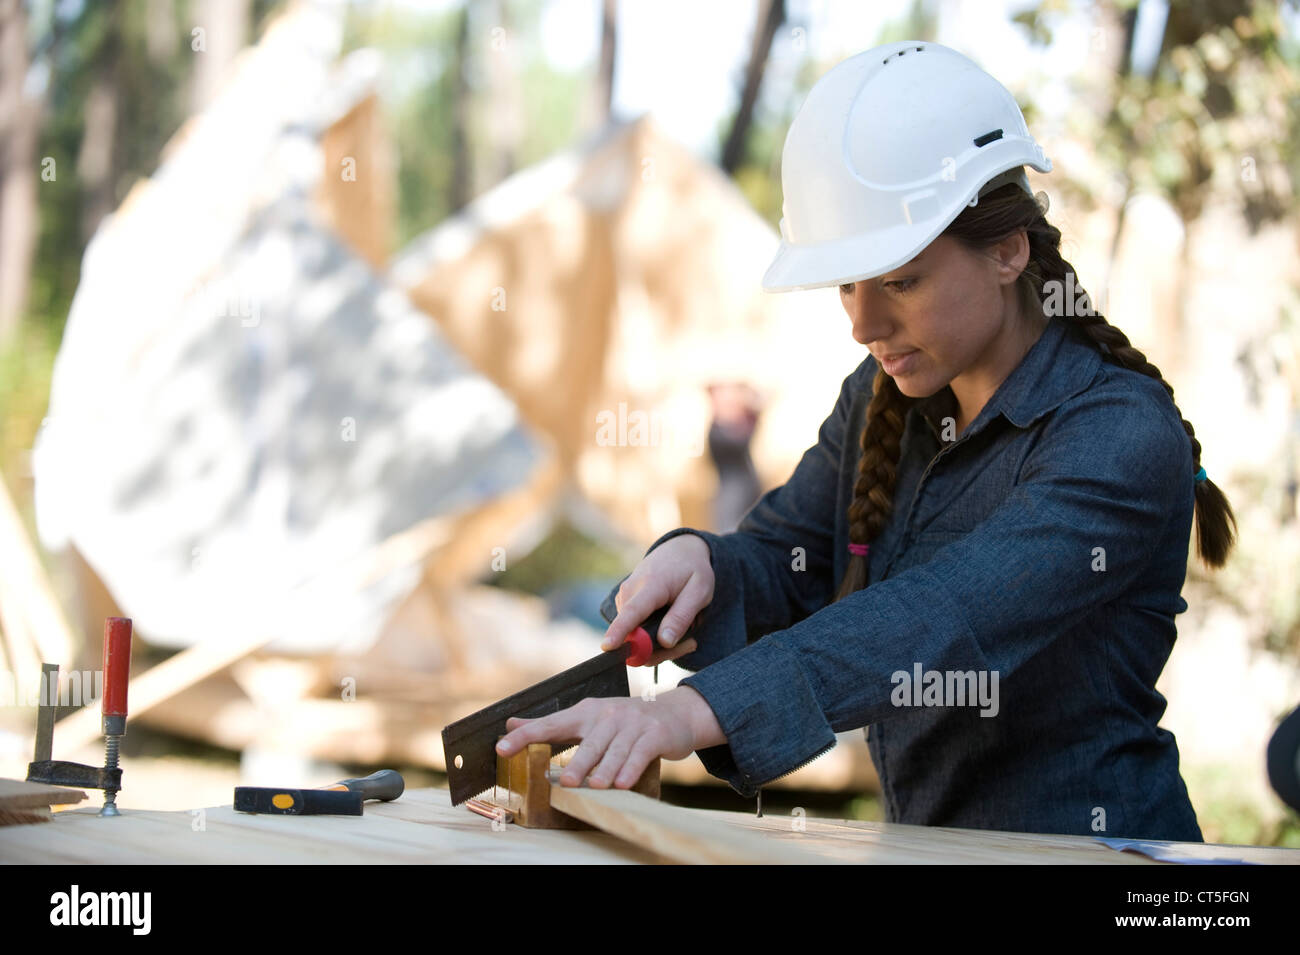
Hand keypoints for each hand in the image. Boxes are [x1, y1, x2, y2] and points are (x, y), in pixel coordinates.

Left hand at [495, 686, 725, 788]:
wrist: (675, 713)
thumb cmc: (624, 721)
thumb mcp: (588, 717)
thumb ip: (550, 724)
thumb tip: (510, 724)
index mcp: (586, 711)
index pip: (551, 723)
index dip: (526, 735)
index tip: (502, 748)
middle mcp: (608, 715)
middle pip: (589, 742)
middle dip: (578, 762)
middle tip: (567, 782)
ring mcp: (633, 723)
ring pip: (615, 750)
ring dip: (606, 769)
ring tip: (596, 786)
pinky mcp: (654, 734)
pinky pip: (640, 753)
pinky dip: (630, 768)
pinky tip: (622, 783)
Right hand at [602, 534, 713, 665]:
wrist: (679, 549)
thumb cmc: (692, 570)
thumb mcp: (699, 591)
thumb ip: (682, 616)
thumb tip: (664, 642)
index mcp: (651, 585)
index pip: (632, 612)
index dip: (619, 631)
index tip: (607, 646)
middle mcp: (630, 591)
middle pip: (634, 635)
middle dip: (660, 649)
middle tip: (690, 643)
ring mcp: (624, 597)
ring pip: (635, 636)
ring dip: (659, 643)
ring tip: (686, 628)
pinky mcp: (624, 603)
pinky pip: (634, 630)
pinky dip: (652, 635)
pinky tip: (671, 624)